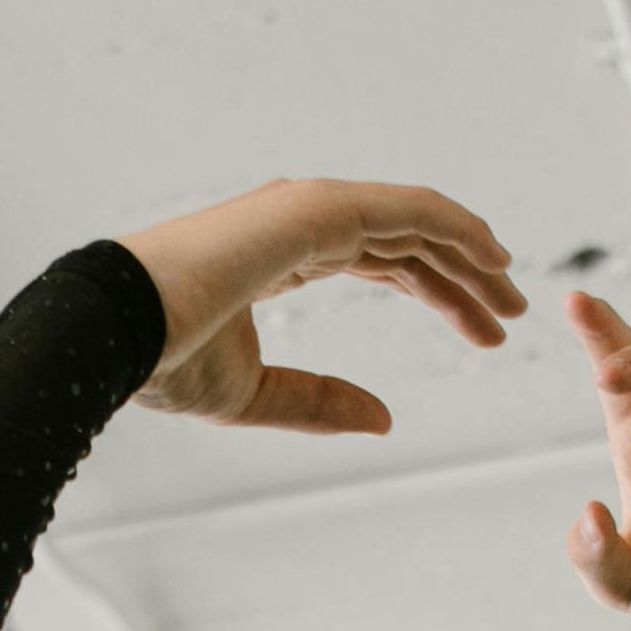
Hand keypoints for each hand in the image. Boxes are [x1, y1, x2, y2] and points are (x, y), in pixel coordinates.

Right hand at [114, 180, 526, 435]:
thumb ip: (319, 403)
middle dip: (464, 278)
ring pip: (416, 224)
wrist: (117, 330)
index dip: (437, 292)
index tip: (482, 331)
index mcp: (286, 255)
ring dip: (471, 256)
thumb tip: (386, 420)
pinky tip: (492, 256)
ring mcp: (310, 209)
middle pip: (410, 243)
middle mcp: (303, 222)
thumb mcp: (255, 396)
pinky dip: (455, 227)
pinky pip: (407, 211)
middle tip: (510, 317)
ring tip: (513, 295)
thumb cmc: (163, 360)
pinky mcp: (317, 209)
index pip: (383, 262)